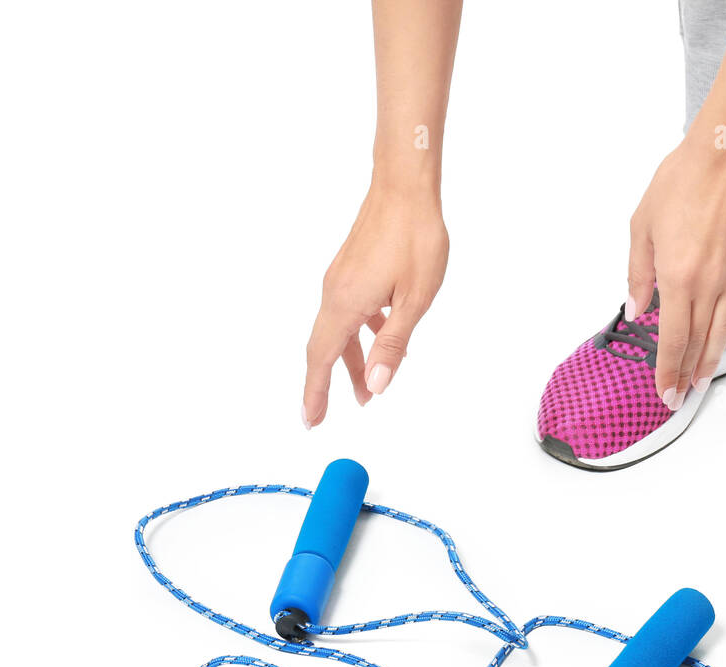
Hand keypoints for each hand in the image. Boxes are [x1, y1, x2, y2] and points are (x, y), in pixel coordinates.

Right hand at [303, 182, 447, 425]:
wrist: (406, 187)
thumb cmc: (415, 238)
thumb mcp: (413, 300)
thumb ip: (392, 344)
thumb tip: (374, 385)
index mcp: (345, 303)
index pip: (323, 358)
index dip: (315, 392)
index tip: (310, 420)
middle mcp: (335, 293)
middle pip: (324, 348)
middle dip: (324, 384)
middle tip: (322, 416)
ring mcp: (341, 280)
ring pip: (339, 330)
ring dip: (349, 360)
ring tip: (366, 389)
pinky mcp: (351, 270)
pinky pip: (349, 312)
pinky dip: (361, 334)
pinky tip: (382, 339)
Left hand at [627, 139, 725, 409]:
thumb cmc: (683, 180)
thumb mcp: (642, 226)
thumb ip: (638, 273)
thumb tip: (637, 309)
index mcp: (678, 277)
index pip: (673, 339)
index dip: (667, 371)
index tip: (665, 393)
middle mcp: (709, 284)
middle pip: (699, 344)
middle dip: (687, 375)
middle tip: (680, 398)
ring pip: (721, 331)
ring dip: (710, 360)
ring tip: (700, 380)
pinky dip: (724, 331)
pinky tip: (717, 338)